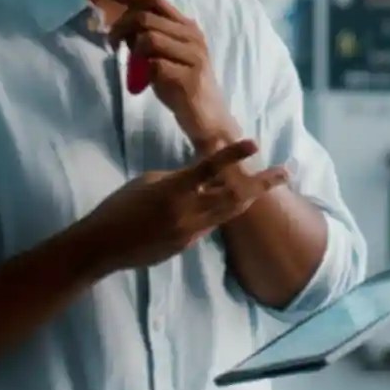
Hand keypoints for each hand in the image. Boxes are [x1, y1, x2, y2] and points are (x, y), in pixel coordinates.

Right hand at [73, 139, 287, 274]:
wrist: (103, 247)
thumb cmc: (119, 206)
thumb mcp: (149, 182)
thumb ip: (181, 179)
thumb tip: (202, 178)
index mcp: (175, 190)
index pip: (209, 168)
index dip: (233, 155)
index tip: (255, 142)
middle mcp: (189, 213)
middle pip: (235, 197)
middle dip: (263, 184)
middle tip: (286, 171)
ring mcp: (191, 232)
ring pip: (229, 213)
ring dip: (249, 197)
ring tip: (269, 184)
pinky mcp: (187, 245)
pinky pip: (211, 225)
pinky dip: (221, 211)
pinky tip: (226, 201)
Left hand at [108, 0, 236, 151]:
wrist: (208, 118)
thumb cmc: (182, 85)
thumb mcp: (168, 54)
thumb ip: (151, 36)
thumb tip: (123, 21)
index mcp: (188, 27)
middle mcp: (193, 37)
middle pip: (146, 16)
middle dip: (121, 27)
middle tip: (112, 42)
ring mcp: (193, 56)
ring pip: (148, 37)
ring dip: (131, 48)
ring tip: (128, 60)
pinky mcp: (188, 78)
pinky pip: (154, 64)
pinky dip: (143, 70)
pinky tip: (144, 78)